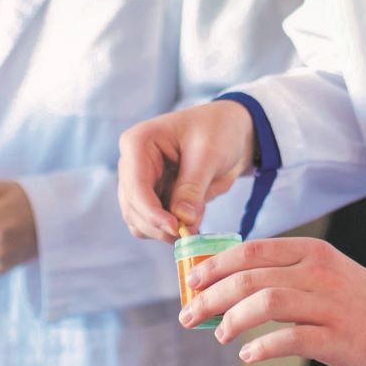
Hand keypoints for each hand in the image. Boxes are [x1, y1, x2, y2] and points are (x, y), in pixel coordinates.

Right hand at [117, 100, 255, 240]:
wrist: (233, 133)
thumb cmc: (219, 130)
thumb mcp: (209, 154)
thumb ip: (193, 188)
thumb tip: (183, 221)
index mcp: (138, 143)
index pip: (136, 187)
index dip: (152, 213)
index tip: (177, 228)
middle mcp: (132, 164)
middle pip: (133, 208)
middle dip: (159, 226)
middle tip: (189, 235)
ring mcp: (141, 183)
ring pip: (140, 221)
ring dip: (165, 230)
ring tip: (195, 223)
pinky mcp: (154, 197)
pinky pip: (155, 224)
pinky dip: (173, 229)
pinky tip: (193, 220)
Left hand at [179, 238, 365, 365]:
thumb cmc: (352, 302)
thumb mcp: (320, 272)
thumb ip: (281, 272)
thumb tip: (228, 285)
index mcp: (311, 251)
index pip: (252, 250)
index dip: (216, 265)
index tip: (192, 281)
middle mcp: (318, 273)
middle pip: (251, 278)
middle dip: (212, 297)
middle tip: (190, 316)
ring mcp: (329, 304)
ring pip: (267, 303)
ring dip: (234, 320)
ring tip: (220, 335)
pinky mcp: (337, 337)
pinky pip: (291, 339)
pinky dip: (263, 347)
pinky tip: (248, 355)